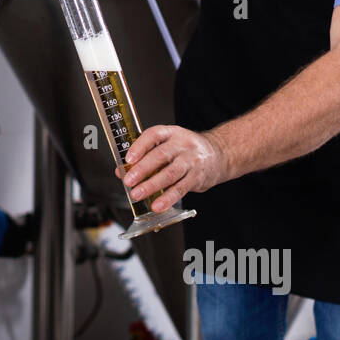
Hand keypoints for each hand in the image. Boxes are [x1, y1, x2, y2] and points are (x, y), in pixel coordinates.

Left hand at [114, 126, 228, 214]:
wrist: (219, 155)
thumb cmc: (185, 150)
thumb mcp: (166, 145)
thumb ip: (144, 155)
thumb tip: (121, 171)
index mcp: (171, 133)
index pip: (154, 135)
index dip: (140, 146)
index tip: (128, 158)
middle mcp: (182, 145)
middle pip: (161, 155)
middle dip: (143, 169)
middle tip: (129, 180)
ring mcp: (191, 161)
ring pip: (171, 173)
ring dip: (152, 185)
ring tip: (137, 194)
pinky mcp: (197, 178)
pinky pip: (181, 189)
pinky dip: (168, 198)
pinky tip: (157, 205)